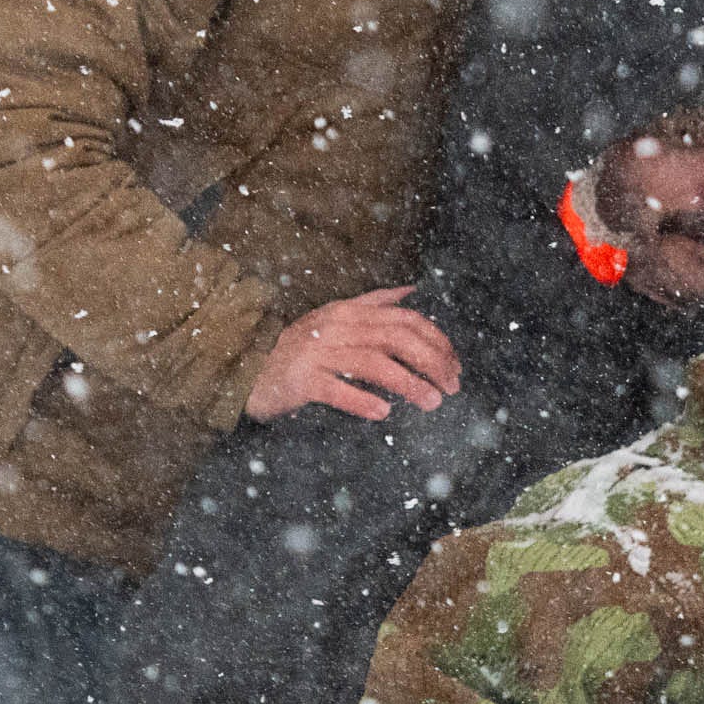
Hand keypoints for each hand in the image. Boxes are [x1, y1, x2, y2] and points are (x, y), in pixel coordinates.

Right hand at [245, 286, 461, 422]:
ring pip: (373, 364)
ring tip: (431, 403)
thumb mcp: (336, 317)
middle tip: (451, 388)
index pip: (405, 319)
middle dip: (432, 363)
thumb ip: (373, 302)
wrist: (249, 369)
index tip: (455, 366)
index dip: (436, 341)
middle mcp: (337, 328)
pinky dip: (362, 401)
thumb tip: (410, 290)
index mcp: (349, 312)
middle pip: (397, 339)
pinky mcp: (302, 381)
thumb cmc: (299, 347)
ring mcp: (318, 354)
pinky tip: (383, 412)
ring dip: (408, 384)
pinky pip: (337, 390)